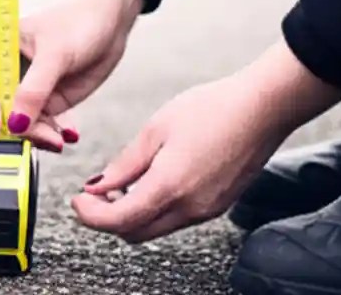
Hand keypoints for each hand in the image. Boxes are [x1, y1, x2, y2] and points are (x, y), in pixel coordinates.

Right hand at [0, 0, 143, 150]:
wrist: (110, 22)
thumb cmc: (78, 23)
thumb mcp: (56, 54)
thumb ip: (34, 89)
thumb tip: (14, 124)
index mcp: (0, 52)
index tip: (5, 121)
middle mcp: (9, 74)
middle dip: (8, 129)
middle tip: (36, 137)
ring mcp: (29, 91)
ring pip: (17, 125)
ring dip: (34, 137)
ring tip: (59, 139)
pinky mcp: (49, 102)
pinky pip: (41, 127)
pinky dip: (51, 135)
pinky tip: (68, 133)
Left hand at [73, 39, 340, 241]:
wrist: (263, 108)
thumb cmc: (211, 109)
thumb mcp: (156, 129)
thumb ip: (125, 164)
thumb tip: (98, 187)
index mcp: (170, 187)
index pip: (118, 222)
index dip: (90, 216)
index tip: (77, 199)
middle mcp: (190, 208)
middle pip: (135, 233)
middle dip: (107, 219)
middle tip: (92, 194)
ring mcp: (207, 210)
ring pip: (156, 228)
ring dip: (131, 214)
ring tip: (117, 184)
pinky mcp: (218, 205)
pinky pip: (177, 218)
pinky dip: (154, 208)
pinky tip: (147, 181)